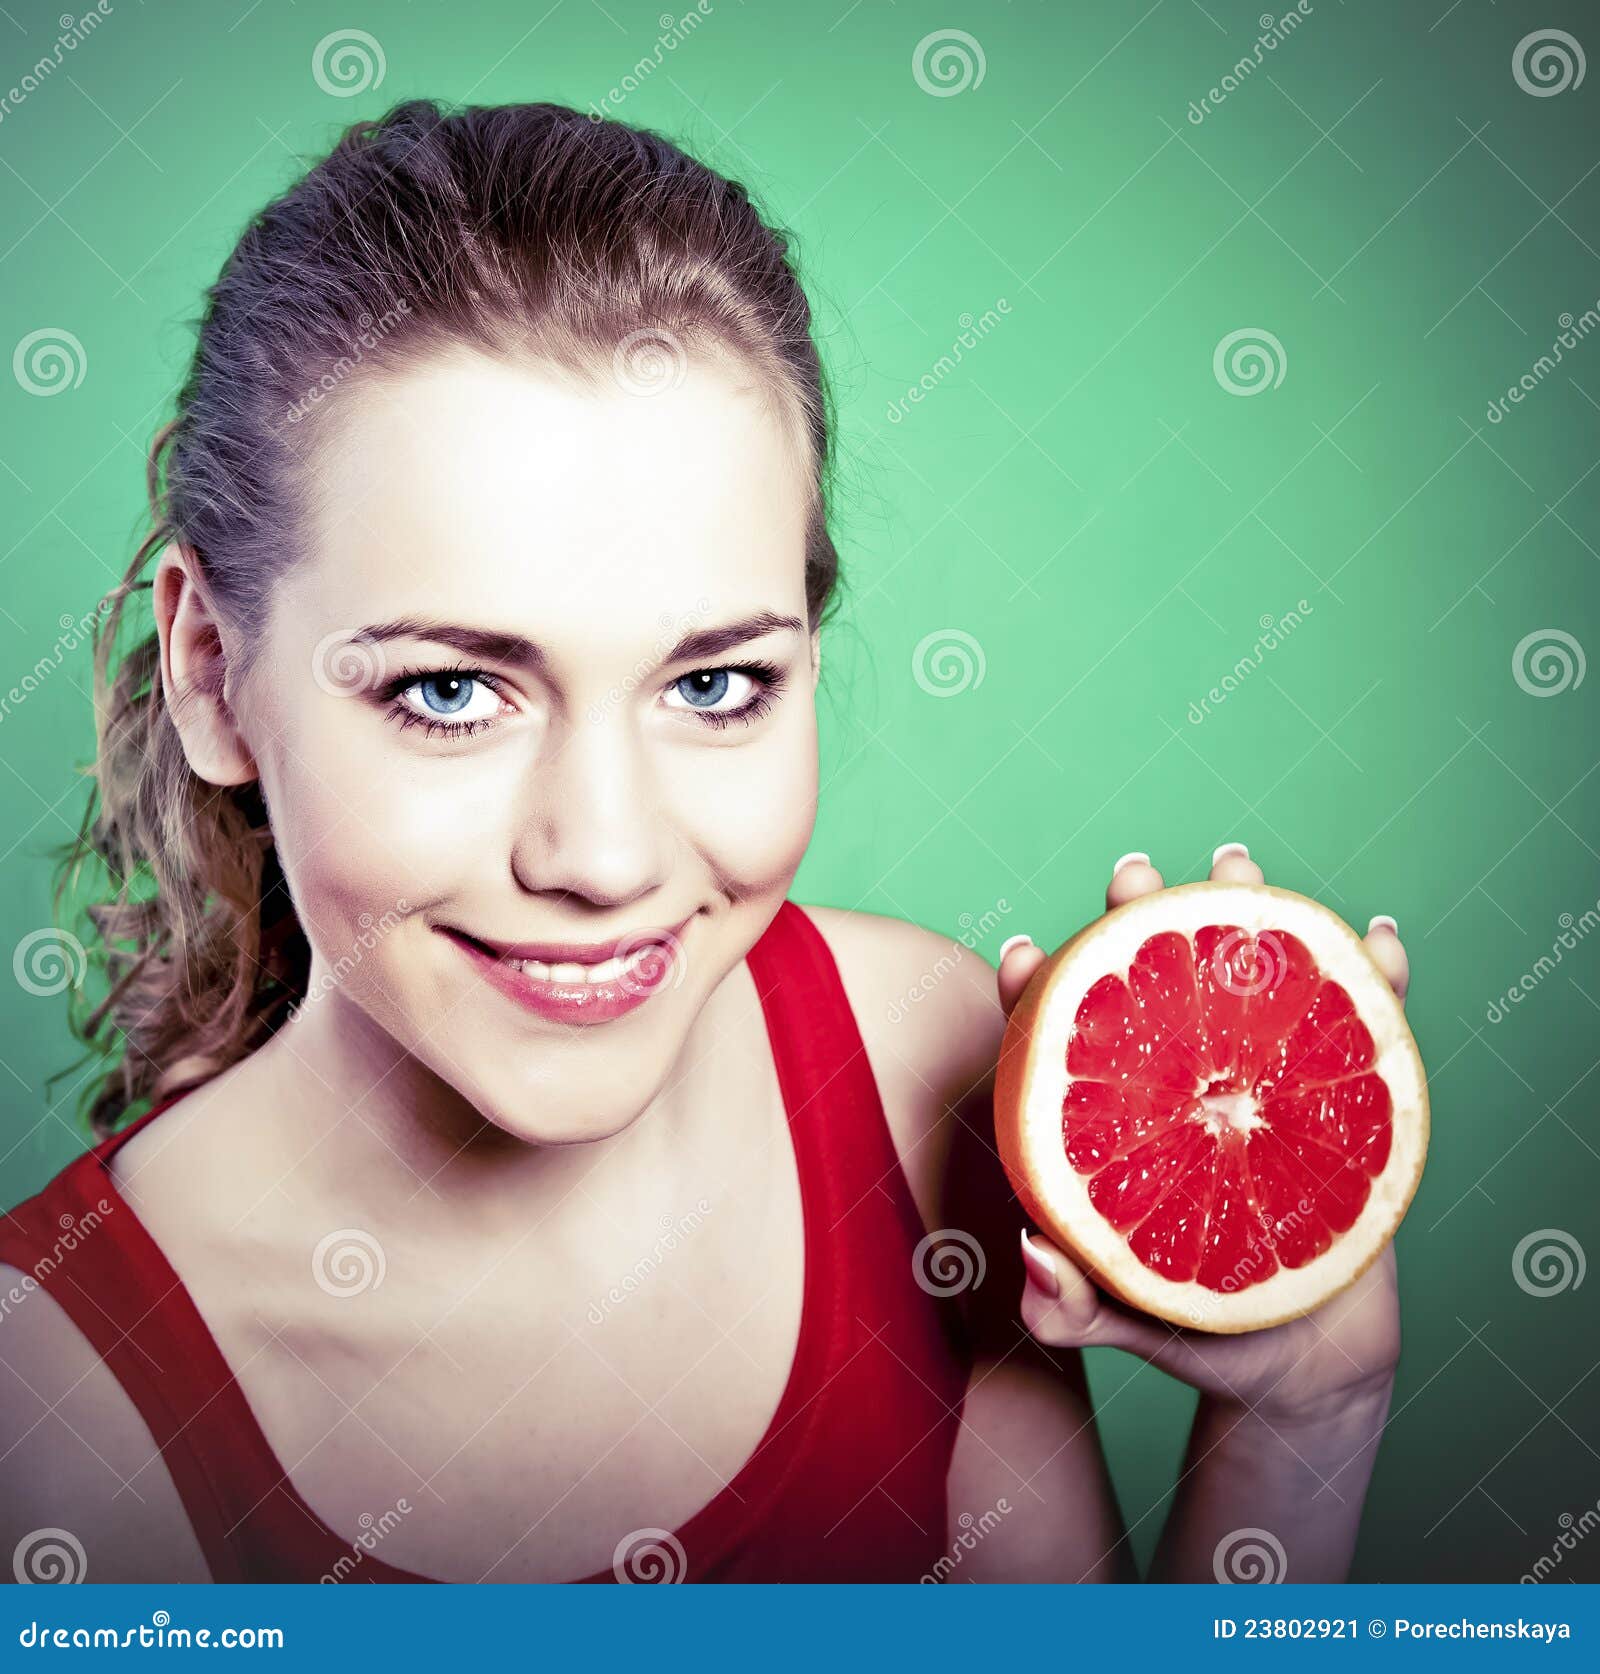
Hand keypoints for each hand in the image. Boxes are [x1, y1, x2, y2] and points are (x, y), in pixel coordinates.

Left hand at [996, 843, 1410, 1425]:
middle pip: (1150, 976)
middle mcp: (1185, 1083)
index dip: (1036, 991)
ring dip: (1248, 910)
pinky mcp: (1337, 1097)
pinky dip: (1377, 977)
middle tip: (1135, 875)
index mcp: (1119, 1116)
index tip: (1023, 957)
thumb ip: (1067, 1308)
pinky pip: (1360, 1026)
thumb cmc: (1188, 1326)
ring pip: (1252, 978)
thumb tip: (1029, 1251)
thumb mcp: (1119, 1320)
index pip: (1063, 1036)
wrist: (1294, 1362)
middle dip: (1137, 912)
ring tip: (1241, 869)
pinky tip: (1381, 942)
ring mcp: (1260, 1079)